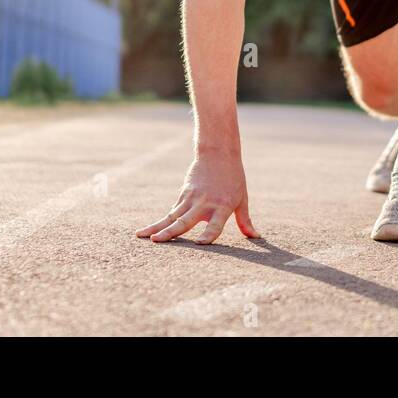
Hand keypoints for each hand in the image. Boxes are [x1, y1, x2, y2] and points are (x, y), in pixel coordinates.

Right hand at [135, 149, 259, 243]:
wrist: (218, 153)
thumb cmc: (233, 178)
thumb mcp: (242, 198)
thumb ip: (245, 219)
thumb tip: (256, 236)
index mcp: (223, 206)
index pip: (216, 224)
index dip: (209, 234)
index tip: (200, 244)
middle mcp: (205, 203)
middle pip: (185, 221)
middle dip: (170, 232)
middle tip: (156, 241)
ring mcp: (191, 198)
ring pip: (171, 216)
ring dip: (156, 227)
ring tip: (141, 236)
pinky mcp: (183, 194)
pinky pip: (172, 212)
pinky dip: (161, 221)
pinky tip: (148, 231)